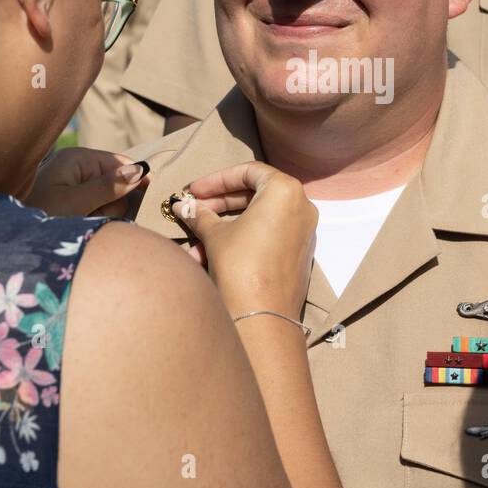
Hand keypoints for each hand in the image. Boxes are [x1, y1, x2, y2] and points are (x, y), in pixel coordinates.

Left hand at [24, 147, 147, 217]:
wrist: (11, 240)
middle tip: (91, 215)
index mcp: (76, 159)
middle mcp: (76, 169)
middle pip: (117, 183)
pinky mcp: (73, 204)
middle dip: (110, 203)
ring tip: (79, 223)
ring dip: (101, 215)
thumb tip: (140, 169)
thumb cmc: (40, 216)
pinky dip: (93, 220)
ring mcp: (74, 187)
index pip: (119, 163)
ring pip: (110, 201)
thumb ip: (108, 187)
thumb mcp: (75, 202)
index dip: (134, 178)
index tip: (149, 192)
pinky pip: (97, 211)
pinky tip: (79, 226)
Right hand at [180, 161, 316, 319]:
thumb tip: (183, 206)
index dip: (217, 179)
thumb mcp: (215, 235)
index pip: (248, 171)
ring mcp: (304, 231)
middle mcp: (301, 207)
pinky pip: (268, 236)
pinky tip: (214, 252)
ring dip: (227, 224)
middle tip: (195, 208)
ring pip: (259, 218)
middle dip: (221, 201)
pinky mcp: (299, 253)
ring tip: (198, 238)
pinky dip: (243, 238)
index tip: (194, 190)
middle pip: (256, 193)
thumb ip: (200, 215)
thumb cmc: (240, 265)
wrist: (263, 316)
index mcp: (285, 191)